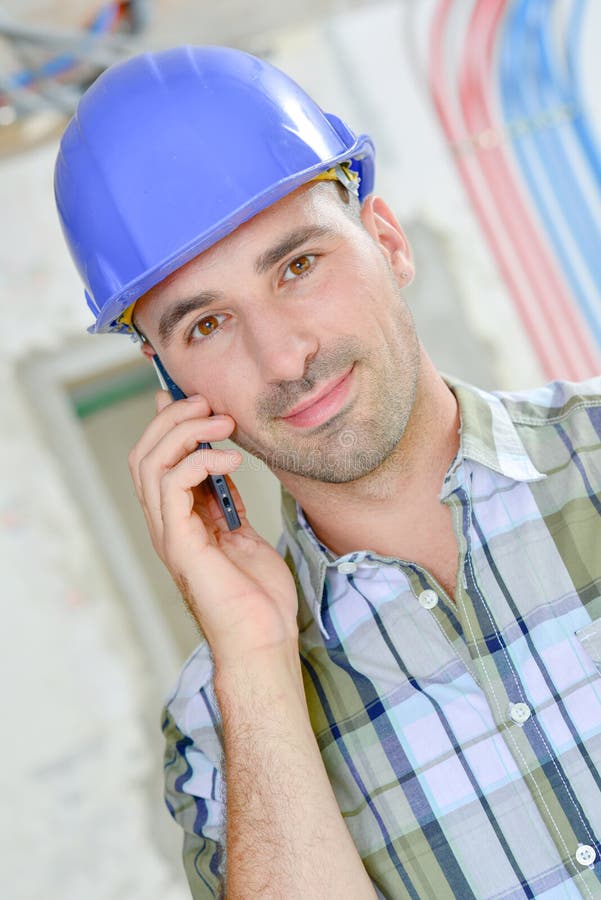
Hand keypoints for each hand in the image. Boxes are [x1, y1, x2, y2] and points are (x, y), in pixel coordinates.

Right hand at [128, 391, 298, 666]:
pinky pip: (172, 487)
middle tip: (208, 404)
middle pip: (144, 454)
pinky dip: (199, 461)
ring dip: (184, 432)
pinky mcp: (180, 545)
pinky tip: (230, 460)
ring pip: (150, 463)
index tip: (192, 396)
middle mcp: (165, 524)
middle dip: (172, 419)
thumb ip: (224, 499)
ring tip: (222, 424)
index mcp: (177, 519)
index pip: (154, 459)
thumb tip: (222, 462)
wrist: (264, 640)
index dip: (165, 422)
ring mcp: (169, 534)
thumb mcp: (242, 530)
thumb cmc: (258, 595)